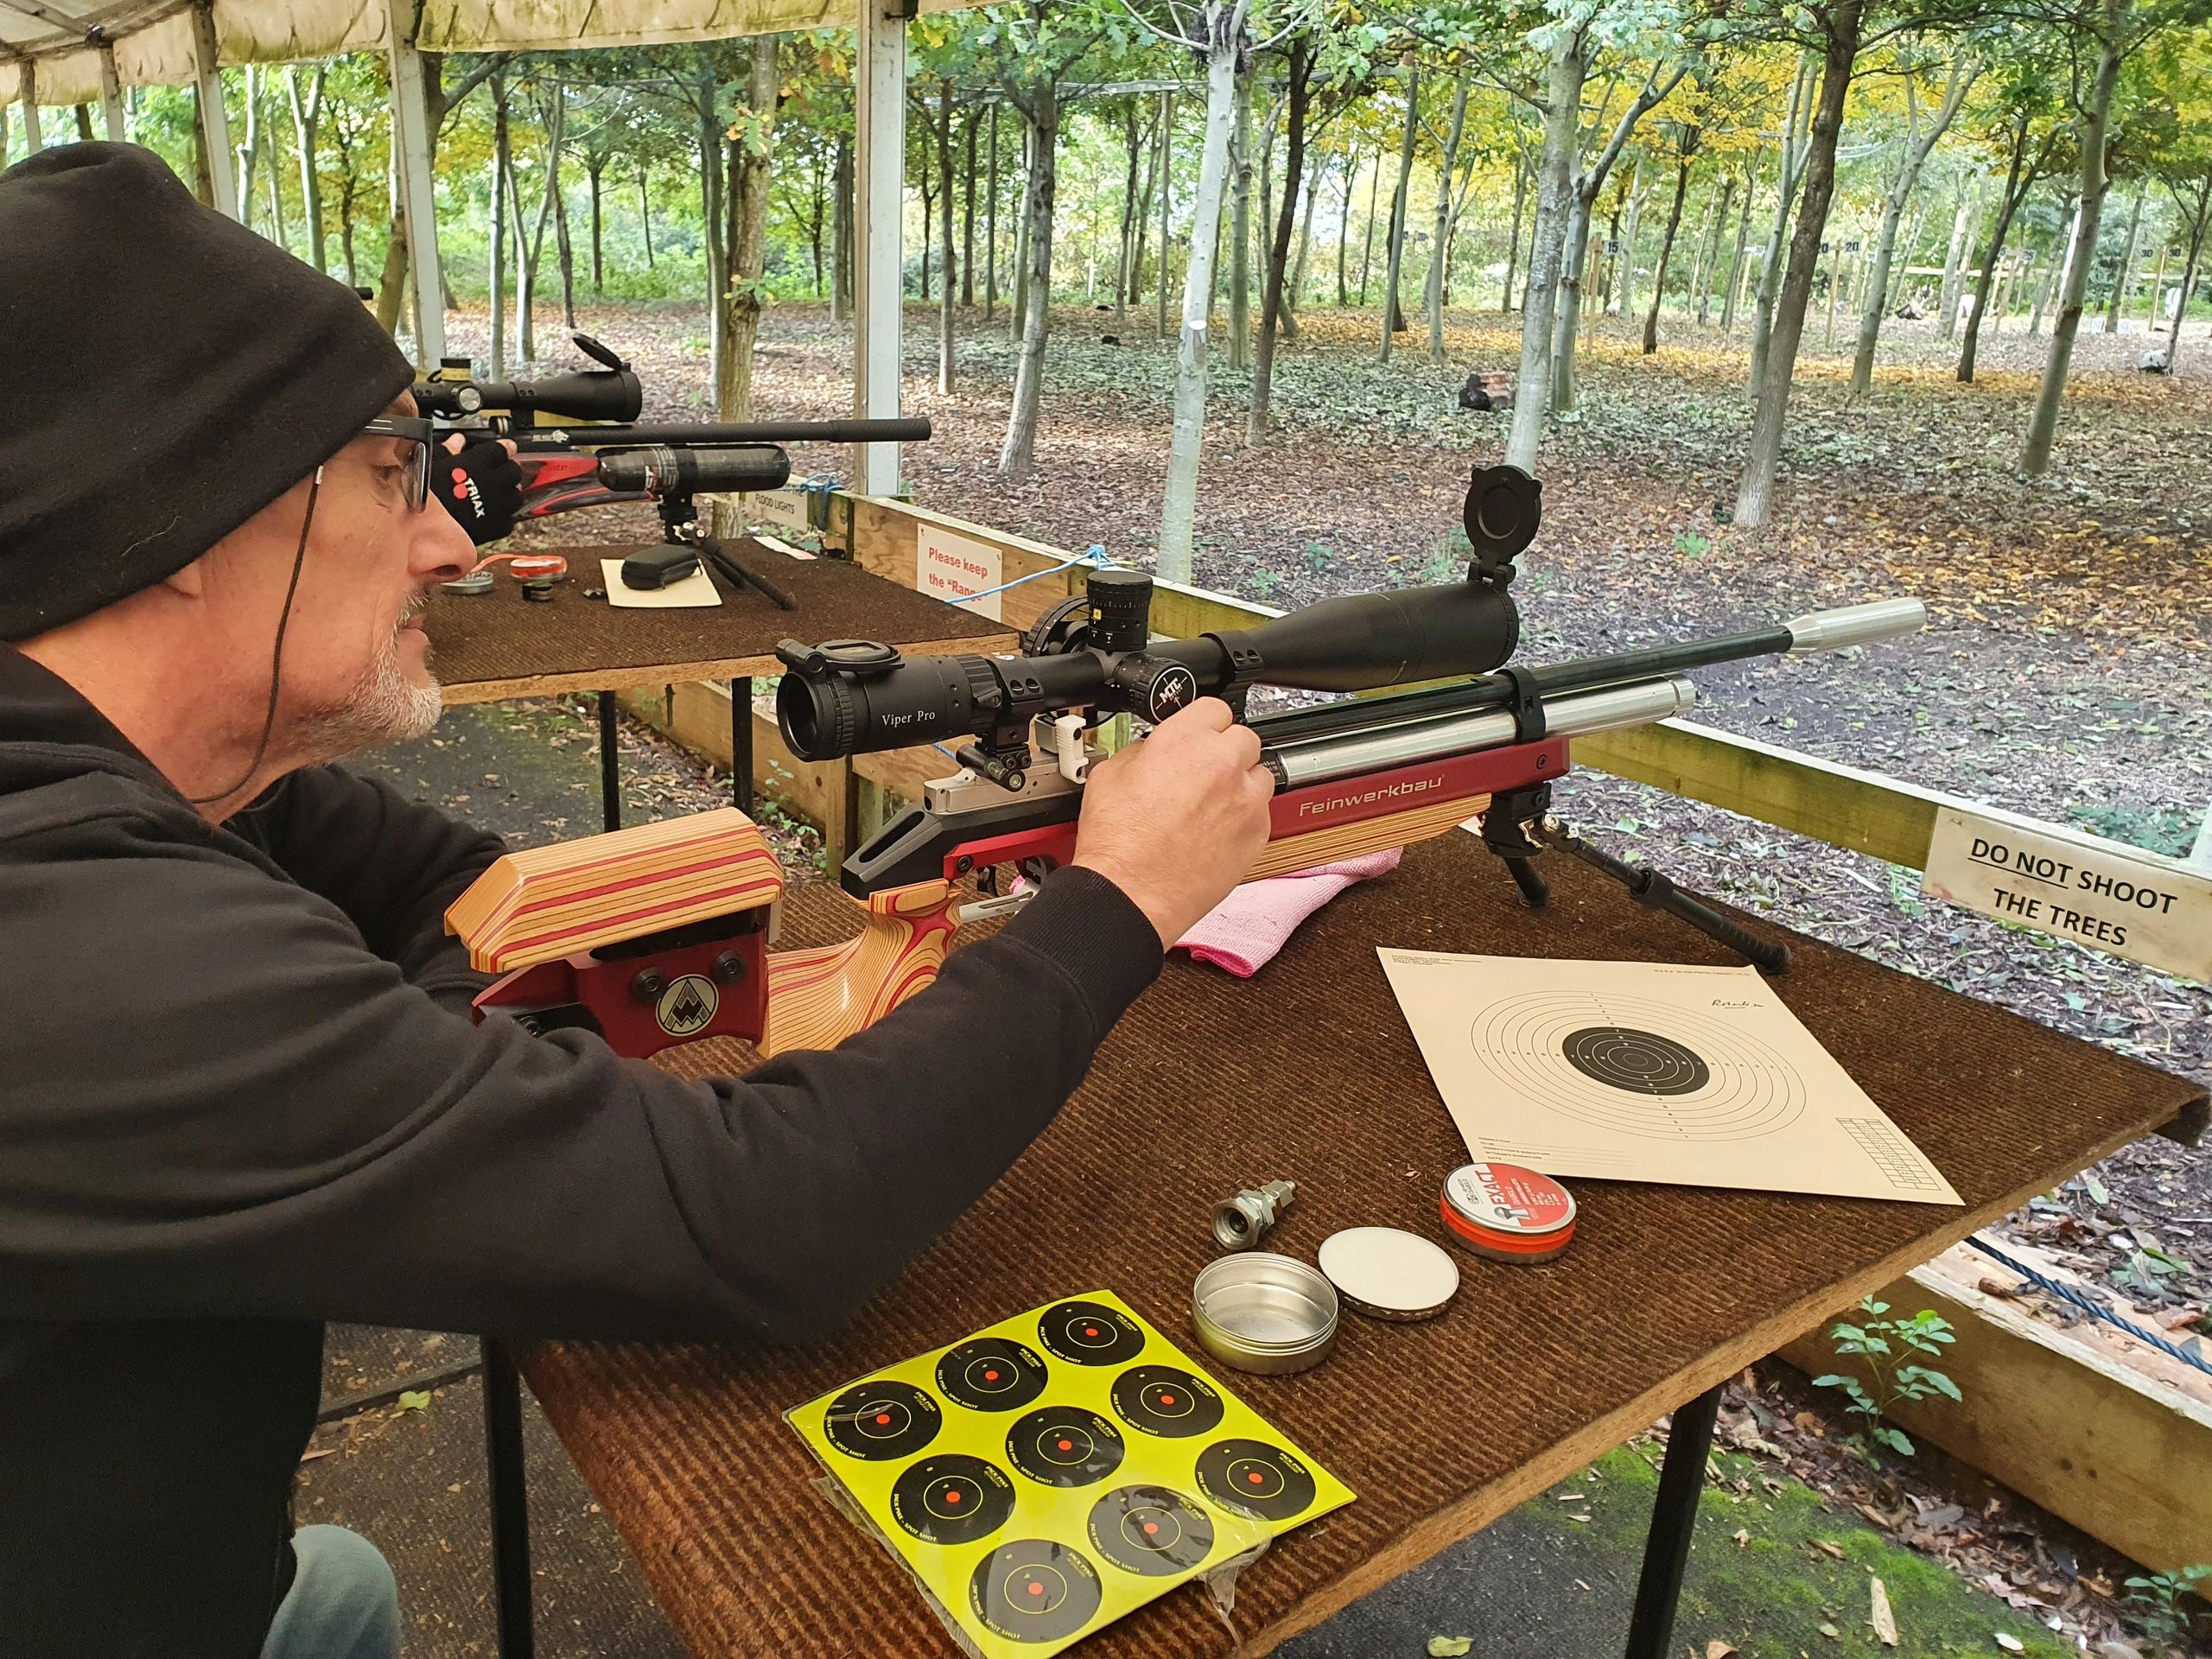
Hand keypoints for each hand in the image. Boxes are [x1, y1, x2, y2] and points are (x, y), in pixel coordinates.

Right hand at [437, 431, 522, 544]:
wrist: (426, 531)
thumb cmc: (423, 497)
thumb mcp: (430, 465)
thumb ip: (447, 450)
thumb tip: (456, 441)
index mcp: (478, 463)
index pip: (501, 450)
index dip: (504, 448)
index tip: (505, 448)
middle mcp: (493, 483)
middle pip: (514, 471)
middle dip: (508, 469)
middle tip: (499, 471)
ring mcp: (499, 505)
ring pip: (516, 495)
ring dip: (509, 492)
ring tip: (496, 493)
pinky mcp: (499, 527)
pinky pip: (511, 518)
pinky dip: (504, 515)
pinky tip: (492, 513)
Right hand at [1070, 698, 1273, 948]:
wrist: (1131, 893)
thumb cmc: (1118, 844)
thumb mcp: (1109, 775)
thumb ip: (1142, 751)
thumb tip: (1153, 751)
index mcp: (1184, 740)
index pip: (1215, 707)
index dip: (1204, 722)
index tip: (1200, 734)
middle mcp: (1222, 764)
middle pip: (1244, 737)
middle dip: (1225, 751)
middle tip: (1204, 771)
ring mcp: (1245, 799)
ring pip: (1260, 774)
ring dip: (1241, 782)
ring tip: (1213, 803)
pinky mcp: (1258, 833)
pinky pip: (1262, 811)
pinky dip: (1245, 816)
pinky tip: (1218, 830)